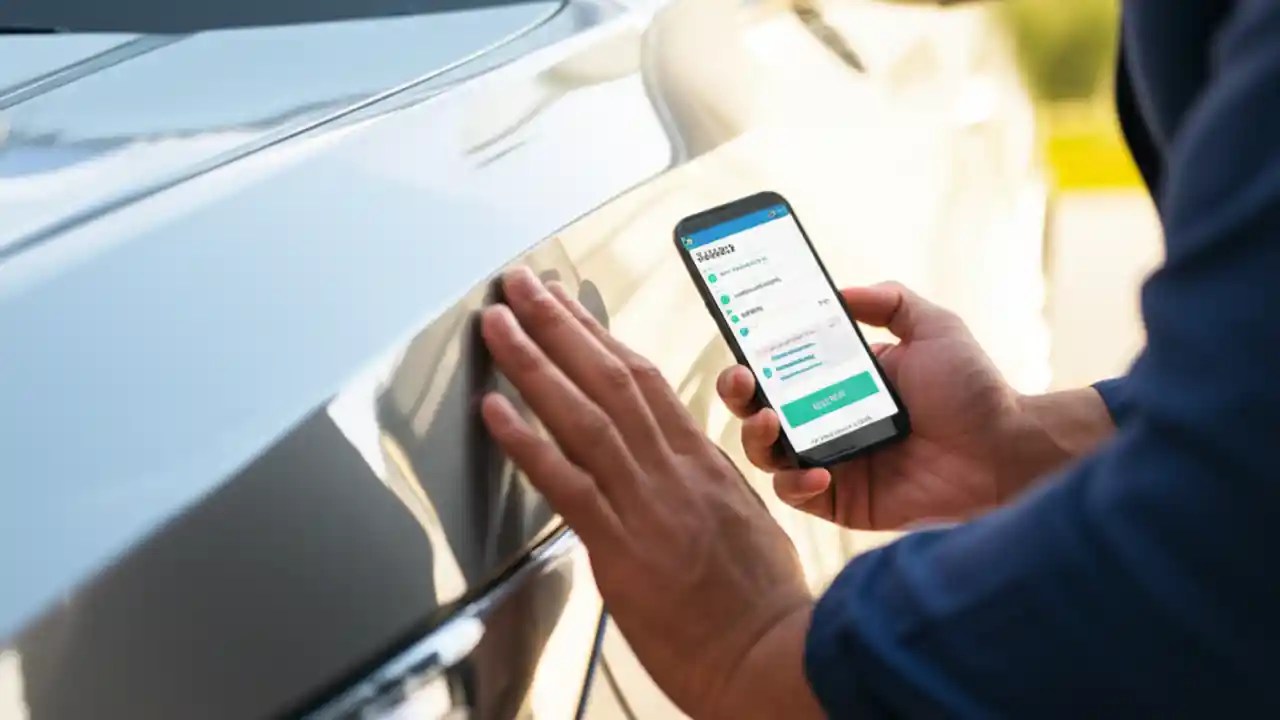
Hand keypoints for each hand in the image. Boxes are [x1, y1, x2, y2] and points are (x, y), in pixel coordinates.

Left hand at [478, 268, 823, 719]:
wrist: (772, 657)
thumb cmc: (763, 601)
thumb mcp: (744, 522)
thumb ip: (703, 487)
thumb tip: (675, 470)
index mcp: (703, 461)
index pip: (645, 379)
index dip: (599, 335)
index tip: (567, 304)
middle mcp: (674, 470)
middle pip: (611, 377)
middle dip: (560, 324)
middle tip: (521, 285)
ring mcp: (649, 504)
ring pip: (585, 416)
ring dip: (535, 363)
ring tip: (498, 323)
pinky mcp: (624, 548)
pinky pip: (568, 484)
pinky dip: (528, 442)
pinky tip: (495, 410)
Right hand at [719, 282, 1110, 529]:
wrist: (1006, 450)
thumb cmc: (974, 391)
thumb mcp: (934, 328)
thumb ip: (890, 301)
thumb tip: (841, 290)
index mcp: (839, 381)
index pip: (780, 367)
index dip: (752, 355)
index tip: (738, 341)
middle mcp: (826, 420)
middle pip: (758, 409)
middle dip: (735, 394)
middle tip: (740, 380)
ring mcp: (831, 461)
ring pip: (766, 454)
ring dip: (755, 437)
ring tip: (769, 423)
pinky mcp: (841, 501)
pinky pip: (798, 494)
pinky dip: (796, 483)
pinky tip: (819, 470)